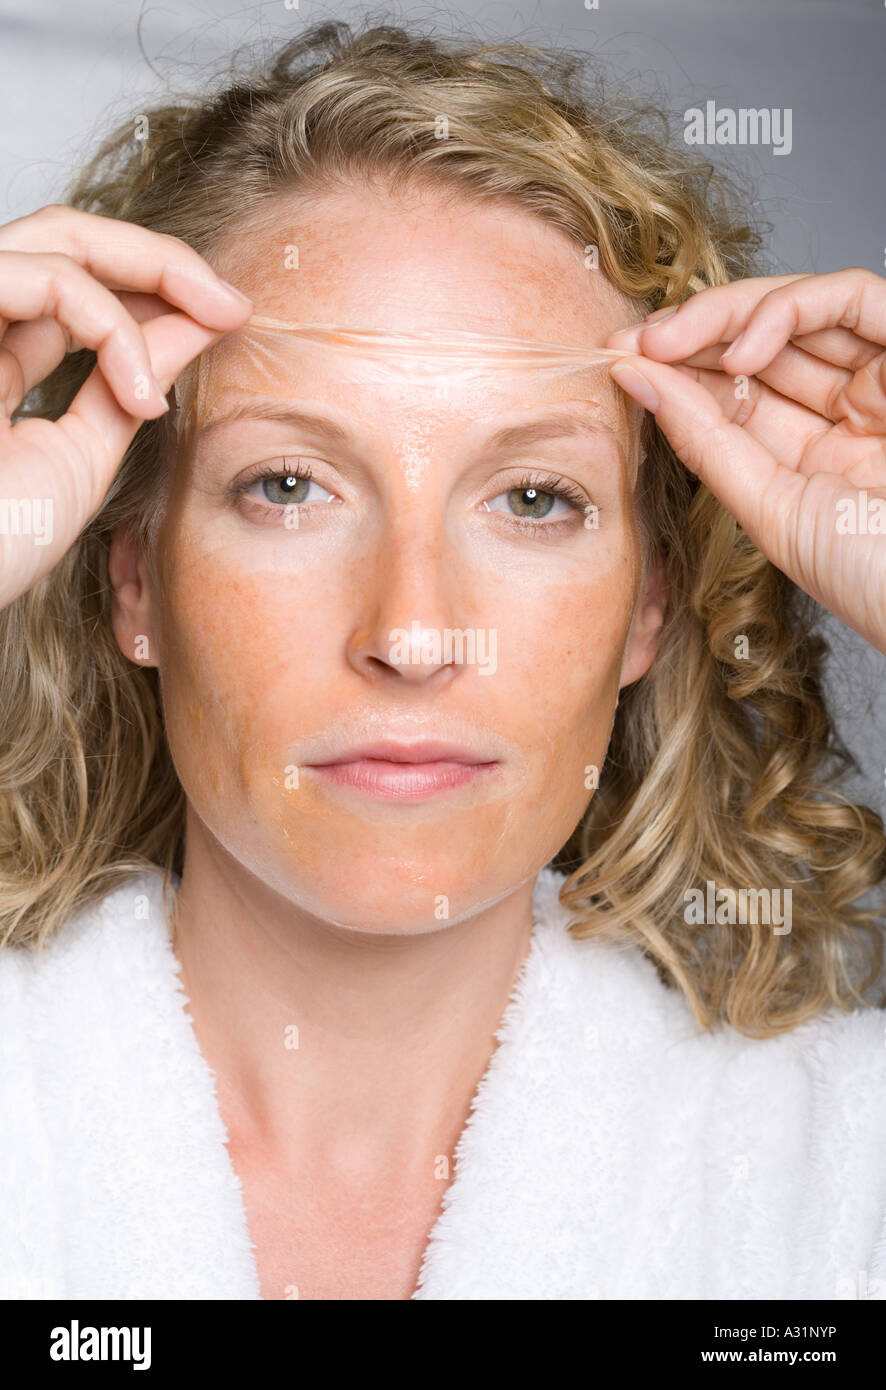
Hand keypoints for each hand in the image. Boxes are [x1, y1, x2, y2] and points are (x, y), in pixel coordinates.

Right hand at [0, 204, 252, 610]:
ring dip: (152, 271)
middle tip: (233, 302)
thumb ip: (131, 382)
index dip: (150, 286)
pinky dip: (111, 324)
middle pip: (65, 237)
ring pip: (57, 237)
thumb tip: (199, 323)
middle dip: (161, 259)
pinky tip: (141, 394)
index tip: (225, 316)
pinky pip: (46, 280)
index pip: (74, 281)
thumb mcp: (85, 450)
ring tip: (214, 323)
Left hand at [605, 268, 885, 655]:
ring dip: (724, 314)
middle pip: (760, 343)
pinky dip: (787, 309)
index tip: (621, 360)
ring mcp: (882, 379)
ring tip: (669, 340)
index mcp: (814, 455)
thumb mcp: (769, 509)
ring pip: (798, 308)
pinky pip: (852, 298)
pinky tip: (739, 350)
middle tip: (635, 339)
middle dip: (691, 333)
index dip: (680, 368)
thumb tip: (635, 379)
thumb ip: (705, 442)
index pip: (736, 391)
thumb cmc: (869, 575)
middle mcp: (849, 410)